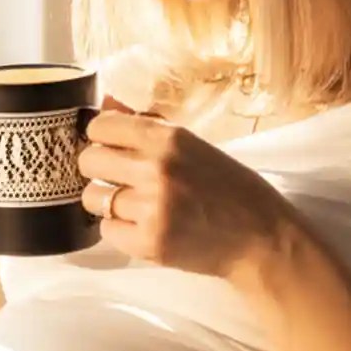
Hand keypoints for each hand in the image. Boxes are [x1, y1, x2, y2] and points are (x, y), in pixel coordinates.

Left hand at [77, 97, 293, 278]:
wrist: (262, 238)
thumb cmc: (231, 188)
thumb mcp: (193, 146)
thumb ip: (148, 128)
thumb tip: (105, 106)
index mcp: (168, 138)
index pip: (100, 126)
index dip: (101, 137)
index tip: (112, 147)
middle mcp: (155, 168)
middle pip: (88, 160)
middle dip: (99, 169)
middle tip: (119, 178)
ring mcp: (150, 207)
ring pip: (92, 197)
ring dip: (108, 201)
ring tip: (133, 206)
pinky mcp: (148, 243)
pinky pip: (106, 231)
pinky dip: (120, 230)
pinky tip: (144, 227)